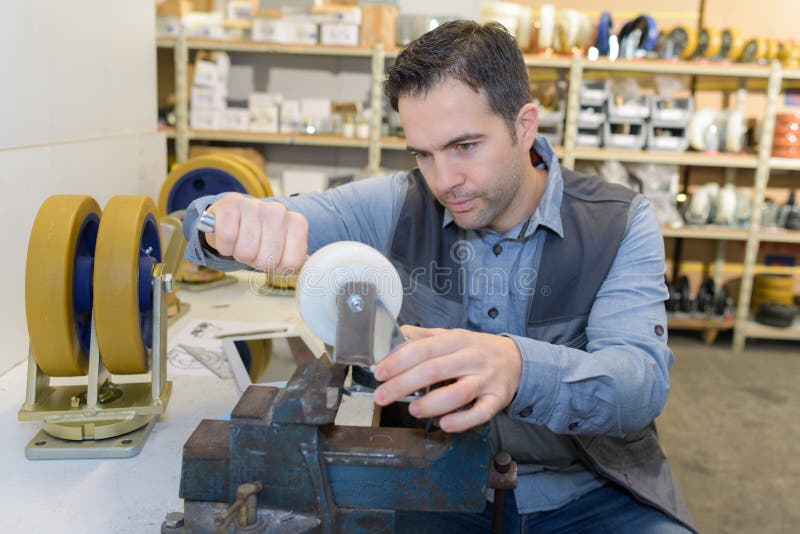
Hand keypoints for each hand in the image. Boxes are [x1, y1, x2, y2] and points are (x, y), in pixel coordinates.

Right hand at [203, 193, 307, 272]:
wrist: (233, 218)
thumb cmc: (258, 237)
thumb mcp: (283, 250)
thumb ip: (296, 262)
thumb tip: (310, 276)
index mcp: (297, 223)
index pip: (292, 263)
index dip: (277, 268)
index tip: (272, 258)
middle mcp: (279, 211)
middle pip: (267, 260)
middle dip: (255, 261)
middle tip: (253, 250)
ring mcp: (256, 205)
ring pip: (246, 251)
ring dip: (238, 253)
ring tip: (240, 242)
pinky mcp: (231, 202)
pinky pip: (227, 238)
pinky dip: (224, 245)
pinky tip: (229, 236)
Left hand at [373, 325, 522, 432]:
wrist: (518, 359)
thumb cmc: (477, 349)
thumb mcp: (452, 336)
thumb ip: (425, 337)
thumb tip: (398, 333)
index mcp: (456, 339)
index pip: (423, 349)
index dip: (398, 361)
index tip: (379, 373)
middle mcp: (471, 358)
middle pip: (434, 371)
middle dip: (403, 385)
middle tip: (382, 397)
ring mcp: (485, 380)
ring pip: (457, 394)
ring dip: (431, 404)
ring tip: (412, 410)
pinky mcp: (497, 400)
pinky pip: (480, 413)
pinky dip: (462, 421)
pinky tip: (444, 424)